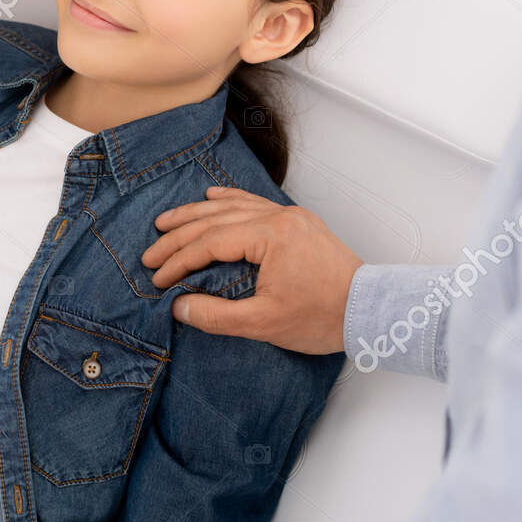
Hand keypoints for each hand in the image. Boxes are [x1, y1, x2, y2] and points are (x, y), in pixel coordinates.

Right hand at [141, 187, 361, 353]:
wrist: (371, 312)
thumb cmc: (323, 318)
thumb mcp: (265, 324)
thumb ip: (217, 316)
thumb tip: (179, 306)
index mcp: (271, 237)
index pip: (210, 243)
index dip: (179, 260)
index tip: (158, 278)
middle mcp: (279, 218)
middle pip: (215, 220)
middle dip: (178, 236)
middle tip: (150, 252)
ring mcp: (290, 217)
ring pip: (232, 206)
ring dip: (196, 214)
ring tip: (167, 221)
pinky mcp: (298, 223)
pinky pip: (254, 203)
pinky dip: (228, 201)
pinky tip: (211, 198)